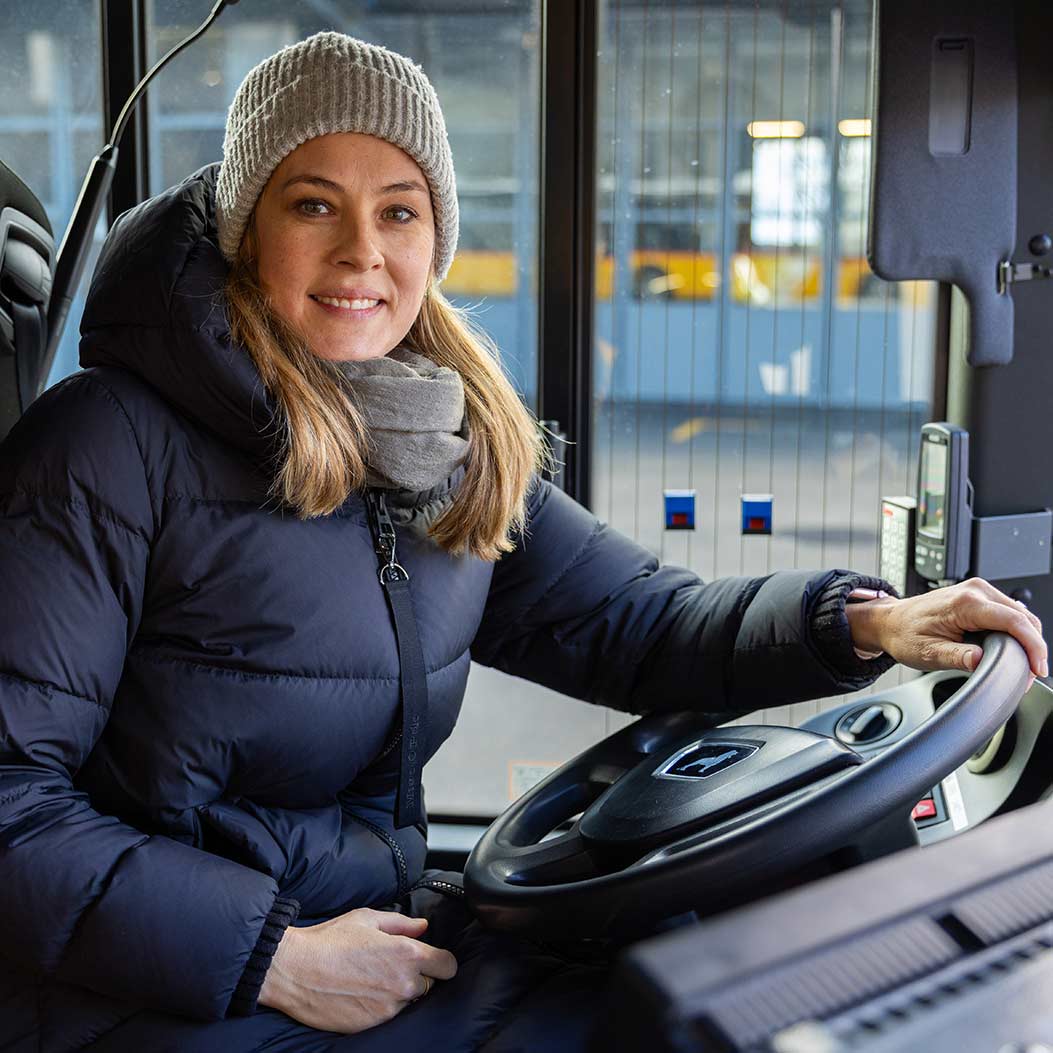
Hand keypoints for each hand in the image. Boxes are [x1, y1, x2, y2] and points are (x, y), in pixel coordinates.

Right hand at [258, 907, 457, 1033]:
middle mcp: (403, 983)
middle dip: (417, 975)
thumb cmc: (330, 939)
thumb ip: (401, 924)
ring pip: (408, 1001)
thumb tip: (423, 927)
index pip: (448, 965)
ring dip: (398, 992)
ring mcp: (389, 1008)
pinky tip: (360, 994)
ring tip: (371, 979)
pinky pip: (388, 1015)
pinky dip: (380, 1006)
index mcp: (407, 953)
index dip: (441, 961)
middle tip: (391, 966)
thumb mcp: (367, 919)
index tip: (430, 959)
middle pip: (429, 984)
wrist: (295, 970)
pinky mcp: (372, 1025)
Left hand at [847, 577, 1047, 685]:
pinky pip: (1010, 614)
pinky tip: (1015, 651)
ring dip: (1028, 640)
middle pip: (1024, 618)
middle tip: (1030, 675)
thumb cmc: (905, 635)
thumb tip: (981, 661)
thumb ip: (956, 657)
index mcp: (964, 602)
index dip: (1033, 646)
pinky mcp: (980, 597)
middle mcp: (976, 590)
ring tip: (1023, 667)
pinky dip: (1018, 632)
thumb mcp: (928, 652)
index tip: (1038, 668)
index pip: (1014, 621)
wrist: (891, 622)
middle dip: (1034, 647)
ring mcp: (979, 591)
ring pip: (1021, 615)